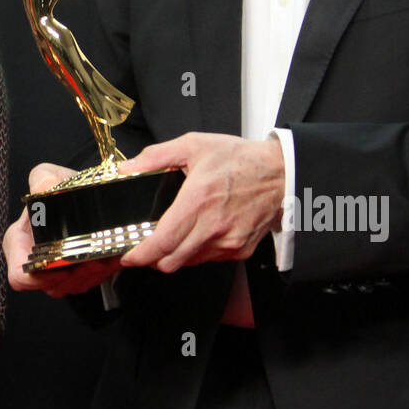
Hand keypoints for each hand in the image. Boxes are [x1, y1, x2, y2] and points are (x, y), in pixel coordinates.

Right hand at [4, 163, 122, 297]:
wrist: (81, 192)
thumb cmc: (59, 188)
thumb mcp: (48, 176)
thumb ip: (42, 178)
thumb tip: (44, 186)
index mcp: (19, 242)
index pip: (20, 276)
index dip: (39, 277)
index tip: (60, 265)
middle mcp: (35, 263)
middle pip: (51, 285)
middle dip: (74, 275)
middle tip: (93, 259)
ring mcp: (55, 274)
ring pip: (72, 287)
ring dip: (91, 274)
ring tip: (104, 256)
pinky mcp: (77, 277)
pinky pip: (89, 283)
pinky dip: (102, 272)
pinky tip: (110, 256)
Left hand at [119, 132, 283, 272]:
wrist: (280, 173)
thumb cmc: (240, 159)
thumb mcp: (194, 145)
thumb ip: (157, 156)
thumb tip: (129, 166)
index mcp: (197, 202)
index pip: (162, 242)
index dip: (141, 255)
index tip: (129, 257)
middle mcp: (212, 227)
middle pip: (171, 262)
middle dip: (153, 259)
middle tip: (146, 248)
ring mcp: (228, 241)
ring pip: (189, 262)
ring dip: (176, 255)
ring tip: (173, 237)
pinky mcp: (240, 249)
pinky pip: (210, 259)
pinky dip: (198, 251)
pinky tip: (198, 233)